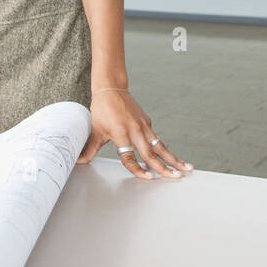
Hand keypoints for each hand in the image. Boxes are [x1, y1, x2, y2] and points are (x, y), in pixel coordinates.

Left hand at [77, 88, 191, 179]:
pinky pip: (156, 138)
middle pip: (151, 153)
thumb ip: (90, 149)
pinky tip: (173, 158)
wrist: (111, 89)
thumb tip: (79, 161)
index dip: (139, 169)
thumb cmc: (102, 110)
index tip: (149, 178)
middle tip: (176, 177)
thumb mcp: (95, 131)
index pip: (130, 157)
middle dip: (165, 167)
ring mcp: (143, 126)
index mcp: (121, 134)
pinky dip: (164, 149)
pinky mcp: (147, 122)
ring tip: (187, 167)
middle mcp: (135, 131)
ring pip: (160, 146)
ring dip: (173, 158)